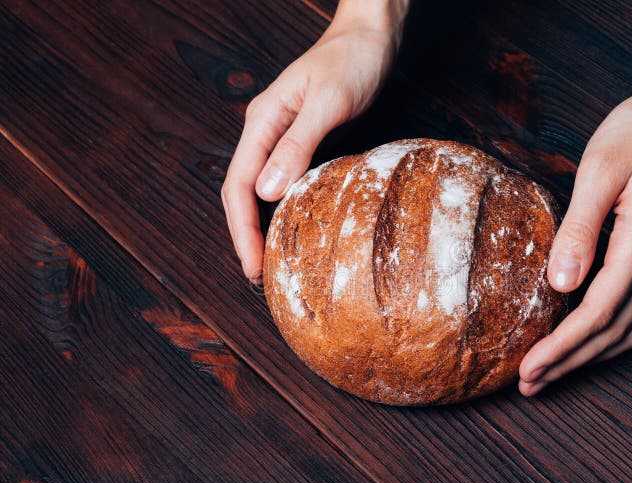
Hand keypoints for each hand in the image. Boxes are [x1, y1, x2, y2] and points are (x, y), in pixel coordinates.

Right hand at [222, 12, 401, 281]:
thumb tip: (266, 191)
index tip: (252, 266)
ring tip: (270, 262)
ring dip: (260, 225)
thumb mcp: (328, 102)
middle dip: (245, 235)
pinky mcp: (303, 141)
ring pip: (260, 189)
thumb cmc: (352, 61)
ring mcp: (283, 137)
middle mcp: (266, 131)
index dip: (241, 229)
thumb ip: (298, 144)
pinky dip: (282, 208)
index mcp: (263, 122)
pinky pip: (284, 181)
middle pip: (242, 191)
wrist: (370, 36)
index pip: (239, 185)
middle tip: (258, 277)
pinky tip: (293, 228)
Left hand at [518, 87, 631, 395]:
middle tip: (530, 385)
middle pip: (613, 332)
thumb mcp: (598, 173)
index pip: (598, 313)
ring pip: (630, 330)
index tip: (528, 368)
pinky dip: (611, 339)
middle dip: (570, 363)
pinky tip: (588, 345)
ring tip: (551, 375)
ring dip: (590, 358)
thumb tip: (561, 285)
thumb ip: (580, 230)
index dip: (562, 347)